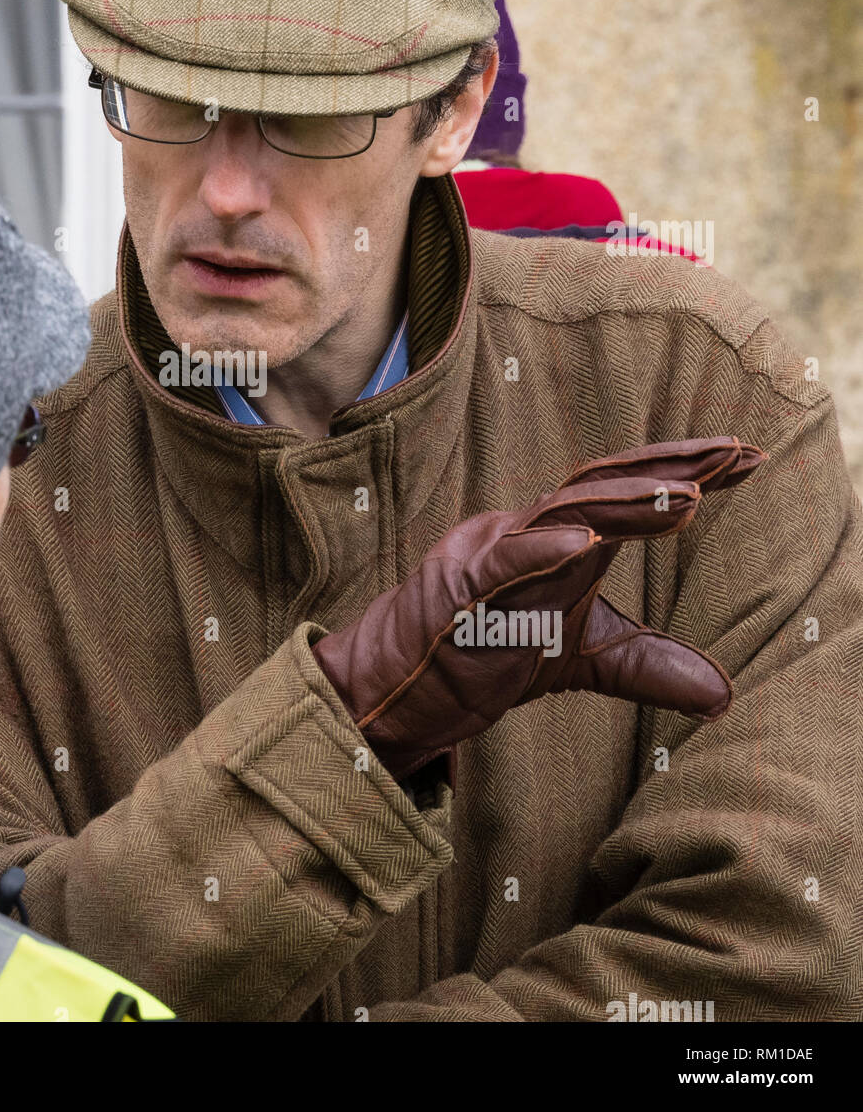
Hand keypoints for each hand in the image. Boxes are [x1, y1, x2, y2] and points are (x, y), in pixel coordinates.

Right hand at [310, 437, 765, 781]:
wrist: (402, 689)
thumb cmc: (484, 658)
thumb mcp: (581, 660)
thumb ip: (646, 665)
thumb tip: (723, 695)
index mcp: (555, 539)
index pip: (625, 494)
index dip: (683, 473)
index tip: (749, 460)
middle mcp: (527, 532)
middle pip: (602, 485)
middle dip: (668, 468)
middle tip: (735, 455)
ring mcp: (490, 554)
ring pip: (561, 513)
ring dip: (624, 504)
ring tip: (687, 497)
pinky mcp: (460, 589)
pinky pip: (503, 562)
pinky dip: (543, 550)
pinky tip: (588, 543)